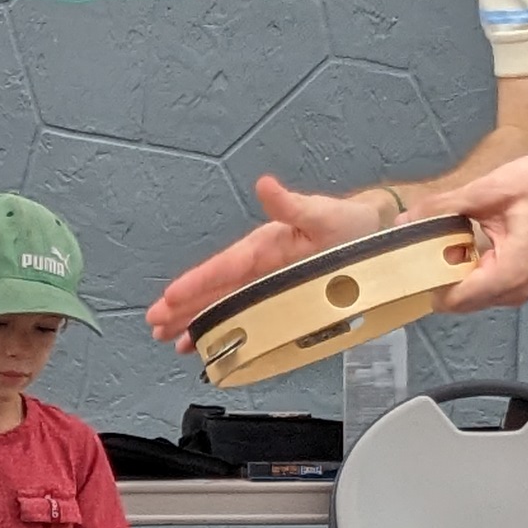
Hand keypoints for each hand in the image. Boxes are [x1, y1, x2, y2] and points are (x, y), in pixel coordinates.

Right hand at [145, 174, 393, 351]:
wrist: (372, 233)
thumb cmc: (348, 223)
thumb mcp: (322, 213)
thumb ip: (292, 204)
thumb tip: (266, 186)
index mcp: (265, 246)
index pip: (224, 267)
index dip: (198, 283)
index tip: (172, 298)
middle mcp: (257, 266)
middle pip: (213, 290)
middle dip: (183, 307)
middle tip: (155, 323)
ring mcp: (261, 283)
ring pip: (219, 304)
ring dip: (191, 320)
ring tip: (164, 336)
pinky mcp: (272, 298)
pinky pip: (237, 314)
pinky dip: (215, 327)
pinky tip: (197, 342)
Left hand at [414, 154, 527, 312]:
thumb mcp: (489, 190)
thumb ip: (443, 207)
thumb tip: (406, 219)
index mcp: (507, 275)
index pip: (449, 300)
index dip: (425, 280)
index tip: (412, 256)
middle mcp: (513, 290)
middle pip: (456, 299)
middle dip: (437, 272)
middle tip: (428, 238)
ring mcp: (519, 287)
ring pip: (468, 292)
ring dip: (453, 267)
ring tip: (449, 234)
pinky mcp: (520, 278)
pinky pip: (483, 282)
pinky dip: (469, 264)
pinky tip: (468, 236)